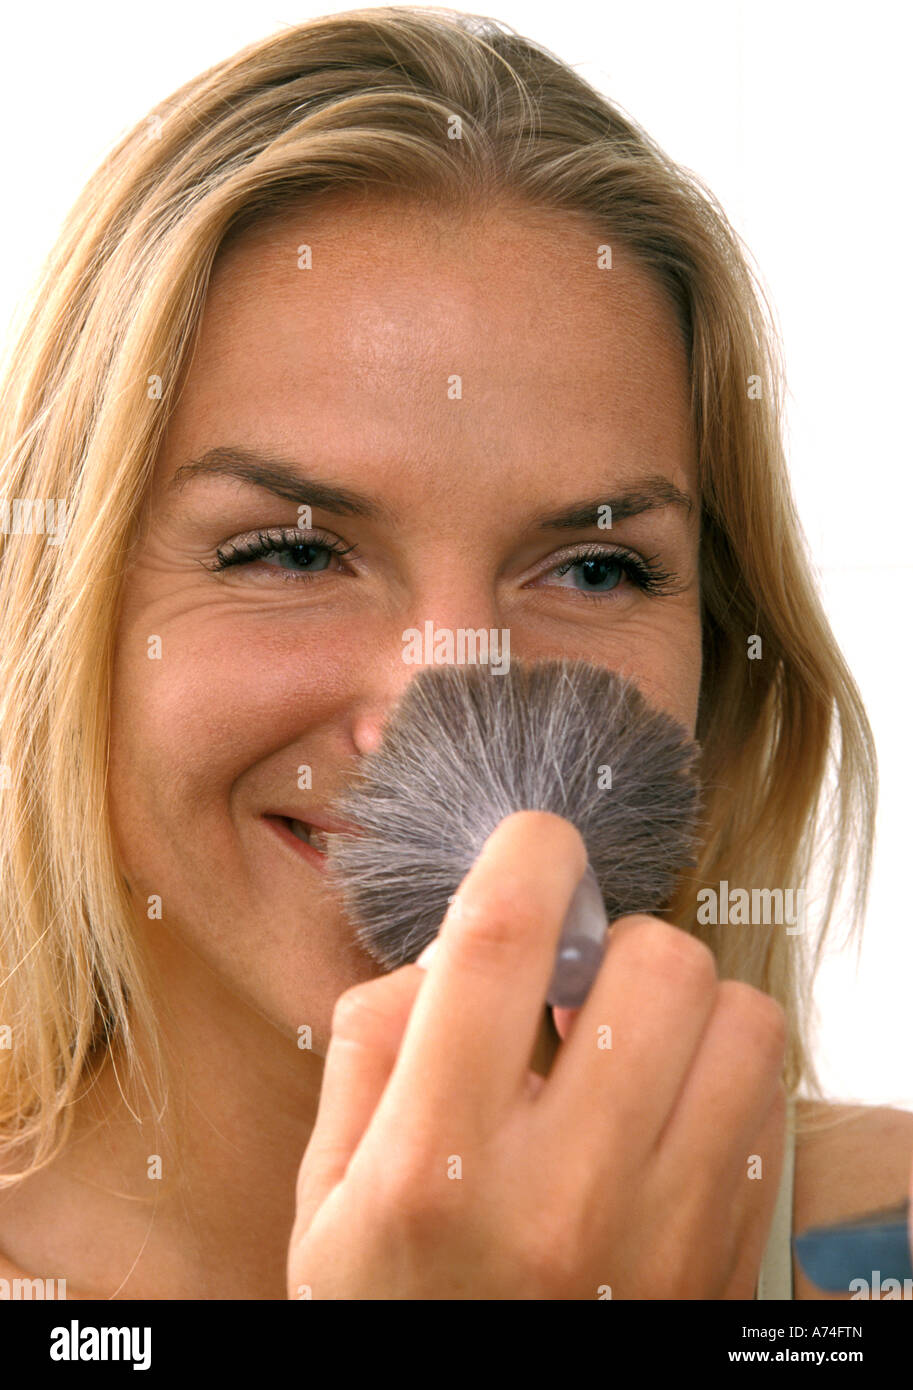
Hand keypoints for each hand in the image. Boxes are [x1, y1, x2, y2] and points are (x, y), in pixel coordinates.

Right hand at [287, 810, 786, 1298]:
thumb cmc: (390, 1318)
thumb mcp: (324, 1198)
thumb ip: (371, 1049)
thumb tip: (451, 954)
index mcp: (432, 1166)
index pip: (503, 940)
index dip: (529, 851)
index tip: (535, 844)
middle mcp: (560, 1194)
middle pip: (656, 963)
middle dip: (616, 943)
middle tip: (577, 989)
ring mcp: (661, 1235)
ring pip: (741, 1021)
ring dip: (686, 1007)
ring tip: (630, 1047)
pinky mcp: (721, 1260)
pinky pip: (769, 1101)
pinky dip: (725, 1072)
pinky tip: (665, 1107)